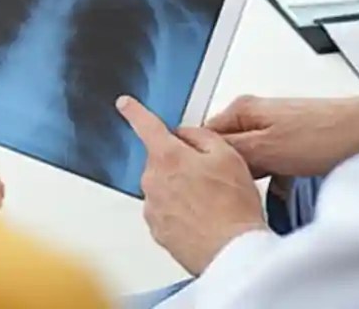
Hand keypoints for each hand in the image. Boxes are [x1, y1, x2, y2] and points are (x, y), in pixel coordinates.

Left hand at [118, 96, 266, 274]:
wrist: (233, 253)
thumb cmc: (233, 207)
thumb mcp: (228, 156)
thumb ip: (201, 136)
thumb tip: (185, 134)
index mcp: (168, 157)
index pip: (146, 125)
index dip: (135, 112)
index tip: (125, 105)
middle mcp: (153, 181)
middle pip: (161, 161)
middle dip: (180, 164)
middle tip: (211, 178)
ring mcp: (153, 208)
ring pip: (164, 188)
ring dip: (181, 190)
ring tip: (212, 204)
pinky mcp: (158, 231)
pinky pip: (166, 212)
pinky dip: (181, 213)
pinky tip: (204, 220)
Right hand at [204, 95, 358, 179]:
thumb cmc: (325, 134)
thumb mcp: (266, 148)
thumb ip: (228, 151)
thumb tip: (196, 156)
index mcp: (242, 109)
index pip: (201, 135)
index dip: (199, 160)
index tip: (200, 181)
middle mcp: (255, 116)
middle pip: (224, 150)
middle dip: (227, 171)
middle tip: (235, 189)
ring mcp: (274, 130)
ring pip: (248, 161)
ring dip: (252, 178)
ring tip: (260, 191)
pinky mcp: (291, 145)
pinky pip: (269, 166)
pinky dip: (272, 180)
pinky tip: (280, 193)